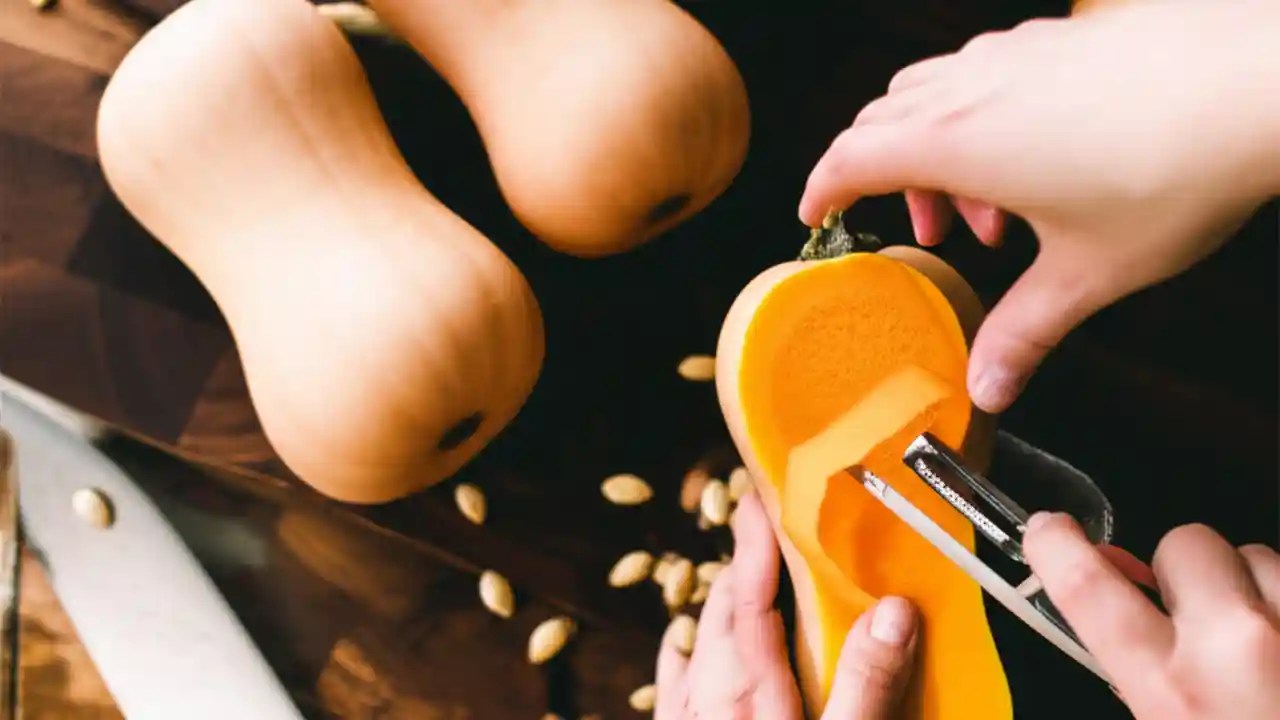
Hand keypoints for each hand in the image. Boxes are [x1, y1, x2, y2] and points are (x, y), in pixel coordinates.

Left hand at [655, 489, 919, 718]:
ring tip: (752, 584)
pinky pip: (676, 682)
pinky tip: (694, 648)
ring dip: (725, 607)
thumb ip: (866, 684)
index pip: (747, 590)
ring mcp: (685, 718)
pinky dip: (693, 651)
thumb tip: (894, 609)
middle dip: (746, 564)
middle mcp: (706, 693)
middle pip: (721, 608)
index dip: (754, 538)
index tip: (762, 493)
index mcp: (747, 685)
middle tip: (776, 533)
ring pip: (698, 640)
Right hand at [799, 0, 1279, 413]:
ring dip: (939, 148)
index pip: (850, 158)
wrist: (1261, 84)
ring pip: (934, 92)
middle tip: (933, 231)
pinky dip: (983, 114)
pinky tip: (1039, 152)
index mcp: (955, 141)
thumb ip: (1024, 331)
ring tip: (997, 204)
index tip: (817, 216)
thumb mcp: (1086, 272)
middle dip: (886, 178)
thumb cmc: (1173, 171)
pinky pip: (987, 72)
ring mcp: (1016, 53)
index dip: (822, 190)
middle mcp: (972, 86)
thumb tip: (989, 387)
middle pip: (883, 121)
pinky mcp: (1060, 38)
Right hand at [1024, 513, 1279, 718]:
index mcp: (1172, 689)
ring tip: (1268, 645)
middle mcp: (1238, 646)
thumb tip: (1124, 603)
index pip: (1088, 587)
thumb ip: (1141, 677)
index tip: (1050, 532)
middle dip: (1184, 570)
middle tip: (1196, 618)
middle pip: (1186, 542)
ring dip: (1256, 587)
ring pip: (1262, 556)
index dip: (1057, 548)